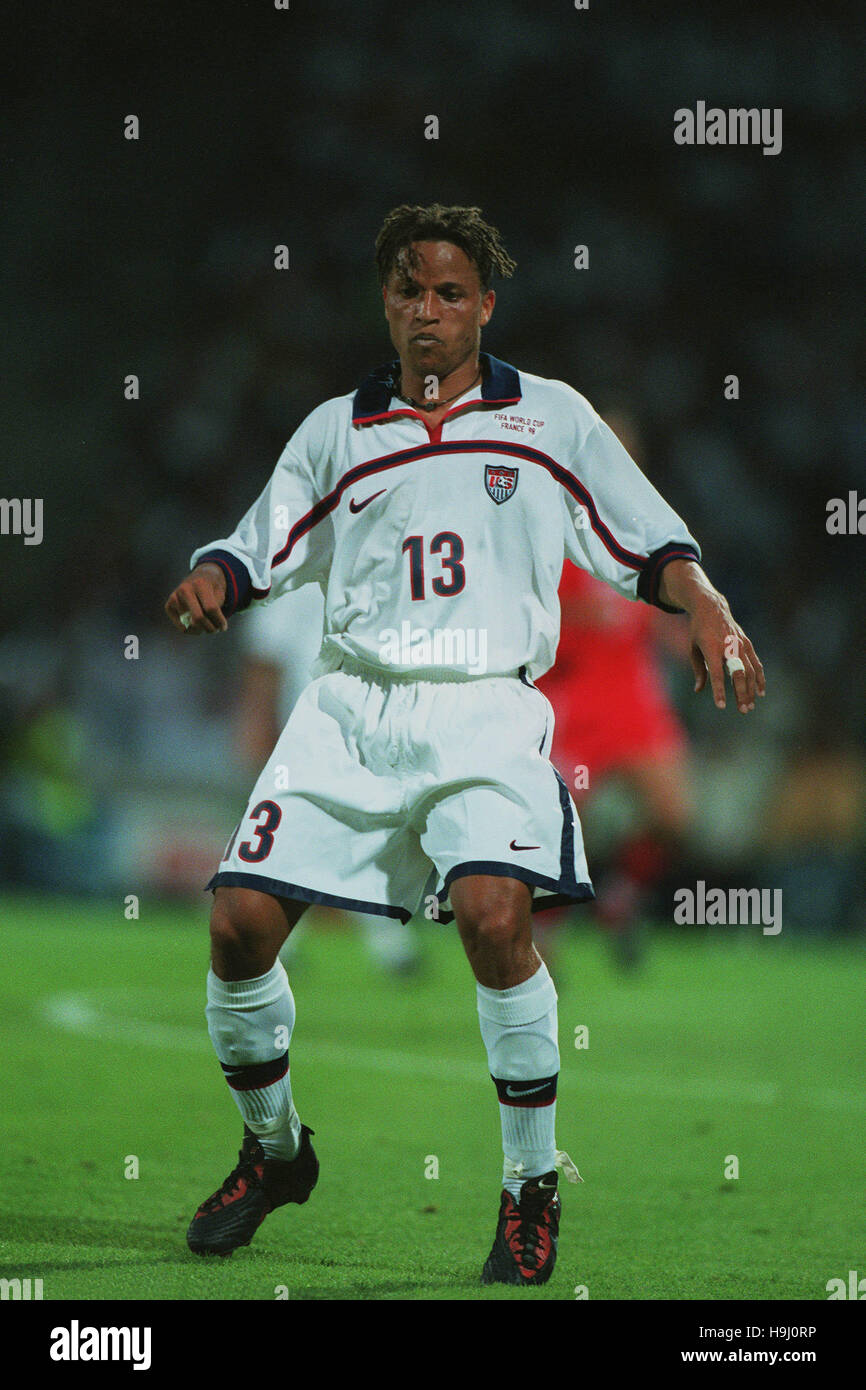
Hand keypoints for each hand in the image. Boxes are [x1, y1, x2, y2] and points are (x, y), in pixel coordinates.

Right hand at [164, 563, 227, 634]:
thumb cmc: (211, 589)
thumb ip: (214, 609)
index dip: (219, 621)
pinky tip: (197, 625)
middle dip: (210, 628)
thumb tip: (199, 625)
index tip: (223, 627)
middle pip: (198, 617)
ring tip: (208, 624)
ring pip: (190, 625)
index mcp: (200, 584)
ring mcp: (175, 597)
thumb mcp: (219, 594)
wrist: (199, 578)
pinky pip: (182, 627)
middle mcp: (185, 589)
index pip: (211, 608)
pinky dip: (192, 630)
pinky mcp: (168, 606)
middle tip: (216, 630)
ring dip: (202, 629)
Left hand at [688, 591, 764, 712]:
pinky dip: (759, 678)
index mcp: (711, 648)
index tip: (721, 706)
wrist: (711, 608)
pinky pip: (756, 663)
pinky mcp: (747, 643)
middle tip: (743, 710)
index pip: (716, 674)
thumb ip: (698, 670)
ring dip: (751, 690)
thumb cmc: (698, 631)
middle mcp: (728, 646)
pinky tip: (760, 692)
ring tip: (749, 706)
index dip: (719, 690)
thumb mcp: (693, 649)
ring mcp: (740, 644)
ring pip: (750, 670)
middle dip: (742, 693)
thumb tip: (699, 690)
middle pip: (738, 674)